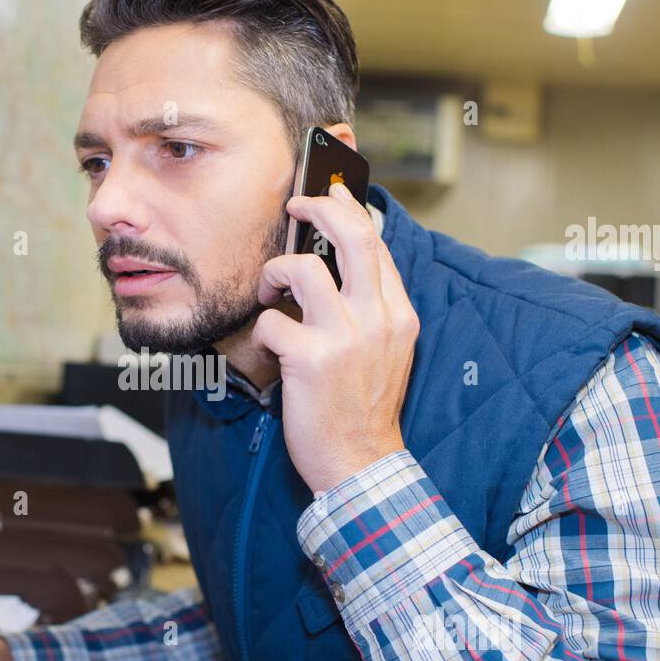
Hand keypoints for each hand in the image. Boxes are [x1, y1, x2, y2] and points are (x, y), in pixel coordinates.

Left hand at [253, 183, 418, 494]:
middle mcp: (378, 318)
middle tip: (294, 206)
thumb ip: (370, 309)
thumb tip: (340, 265)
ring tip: (270, 294)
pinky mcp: (311, 359)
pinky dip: (261, 331)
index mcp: (398, 314)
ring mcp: (345, 338)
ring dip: (274, 273)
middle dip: (318, 206)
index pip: (375, 242)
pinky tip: (269, 349)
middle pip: (351, 233)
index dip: (346, 211)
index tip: (326, 196)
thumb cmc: (362, 408)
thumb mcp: (385, 352)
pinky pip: (271, 321)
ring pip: (302, 268)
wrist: (360, 464)